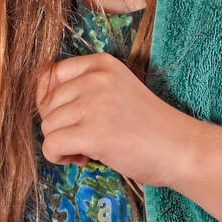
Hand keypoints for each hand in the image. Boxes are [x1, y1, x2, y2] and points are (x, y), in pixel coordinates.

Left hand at [34, 51, 189, 187]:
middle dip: (60, 127)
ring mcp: (94, 104)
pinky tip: (84, 158)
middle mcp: (95, 78)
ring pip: (47, 127)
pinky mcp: (93, 133)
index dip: (51, 103)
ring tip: (89, 149)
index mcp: (101, 63)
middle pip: (46, 106)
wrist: (182, 148)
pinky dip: (60, 158)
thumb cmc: (149, 126)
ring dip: (62, 144)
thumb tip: (39, 105)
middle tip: (88, 138)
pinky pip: (51, 146)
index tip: (71, 119)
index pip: (48, 76)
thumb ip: (83, 89)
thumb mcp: (116, 90)